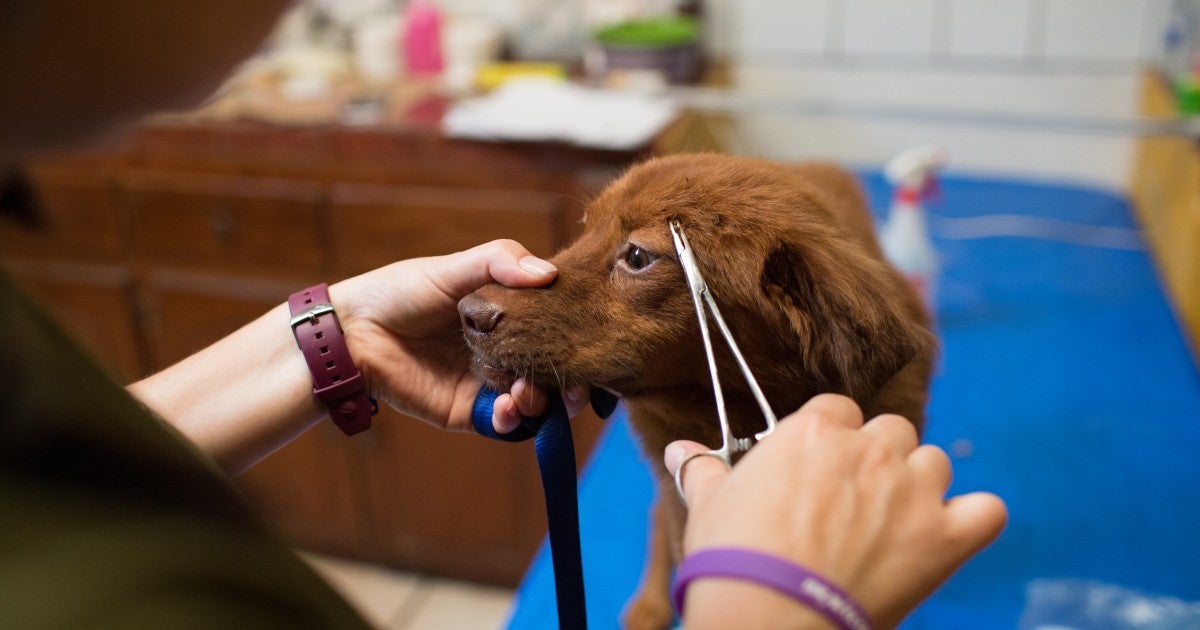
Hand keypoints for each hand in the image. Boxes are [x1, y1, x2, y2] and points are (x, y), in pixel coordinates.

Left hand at [330, 239, 582, 432]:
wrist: (354, 330)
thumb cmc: (401, 291)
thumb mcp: (453, 267)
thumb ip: (501, 262)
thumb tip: (548, 274)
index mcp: (509, 316)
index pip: (557, 328)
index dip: (579, 338)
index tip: (594, 343)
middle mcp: (505, 351)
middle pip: (554, 372)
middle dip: (570, 383)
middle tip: (575, 388)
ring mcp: (488, 383)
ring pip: (534, 403)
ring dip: (541, 402)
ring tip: (526, 393)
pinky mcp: (468, 412)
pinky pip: (503, 425)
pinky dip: (513, 420)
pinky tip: (507, 406)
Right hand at [665, 394, 1006, 627]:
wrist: (772, 618)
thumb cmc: (734, 560)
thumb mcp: (709, 506)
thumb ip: (703, 470)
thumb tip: (680, 452)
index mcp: (813, 432)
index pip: (838, 411)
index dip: (830, 440)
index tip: (816, 469)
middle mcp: (869, 450)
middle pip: (891, 432)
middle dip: (877, 460)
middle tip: (852, 502)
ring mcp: (912, 491)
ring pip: (935, 463)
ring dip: (920, 487)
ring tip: (892, 525)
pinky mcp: (945, 538)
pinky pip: (986, 511)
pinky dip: (973, 520)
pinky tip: (949, 536)